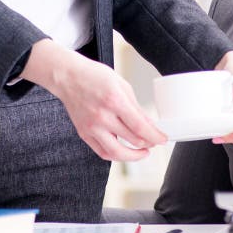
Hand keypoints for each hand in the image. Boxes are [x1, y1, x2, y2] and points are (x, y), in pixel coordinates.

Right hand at [21, 38, 166, 160]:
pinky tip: (124, 151)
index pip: (140, 126)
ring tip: (143, 152)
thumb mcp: (122, 85)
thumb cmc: (95, 76)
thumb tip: (149, 124)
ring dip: (134, 156)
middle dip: (148, 143)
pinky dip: (116, 155)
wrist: (68, 77)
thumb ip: (136, 107)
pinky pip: (102, 152)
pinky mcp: (84, 134)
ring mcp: (92, 127)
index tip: (163, 139)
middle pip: (132, 140)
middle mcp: (102, 117)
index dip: (155, 136)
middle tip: (155, 142)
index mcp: (114, 101)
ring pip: (117, 152)